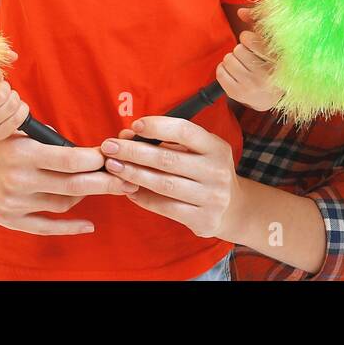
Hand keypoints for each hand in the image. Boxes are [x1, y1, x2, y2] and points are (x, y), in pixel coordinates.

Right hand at [0, 118, 137, 236]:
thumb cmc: (2, 136)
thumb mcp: (24, 129)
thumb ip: (53, 142)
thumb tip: (92, 155)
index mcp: (23, 154)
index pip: (70, 161)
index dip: (97, 160)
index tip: (113, 156)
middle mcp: (17, 180)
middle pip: (74, 186)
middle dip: (106, 183)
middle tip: (128, 179)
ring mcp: (13, 203)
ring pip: (63, 204)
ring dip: (85, 195)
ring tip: (97, 184)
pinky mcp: (8, 218)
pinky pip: (46, 227)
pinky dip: (70, 227)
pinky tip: (89, 224)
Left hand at [99, 116, 242, 239]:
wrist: (234, 208)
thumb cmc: (205, 171)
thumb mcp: (200, 151)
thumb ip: (169, 142)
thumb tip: (129, 134)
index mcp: (216, 147)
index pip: (185, 131)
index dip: (157, 127)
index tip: (134, 125)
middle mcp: (216, 171)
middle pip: (168, 159)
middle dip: (134, 151)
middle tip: (109, 146)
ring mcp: (211, 197)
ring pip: (163, 184)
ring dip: (133, 174)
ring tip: (113, 166)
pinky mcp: (202, 219)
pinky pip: (165, 207)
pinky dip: (143, 198)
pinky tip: (127, 190)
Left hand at [216, 7, 283, 111]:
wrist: (270, 98)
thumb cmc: (269, 65)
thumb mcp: (269, 45)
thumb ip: (256, 24)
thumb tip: (240, 11)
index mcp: (275, 60)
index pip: (249, 39)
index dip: (248, 40)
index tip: (253, 47)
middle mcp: (264, 74)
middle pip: (237, 49)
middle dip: (240, 51)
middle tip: (249, 60)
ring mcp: (251, 85)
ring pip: (228, 59)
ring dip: (232, 60)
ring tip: (242, 67)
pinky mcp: (238, 93)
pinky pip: (220, 72)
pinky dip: (223, 70)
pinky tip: (233, 73)